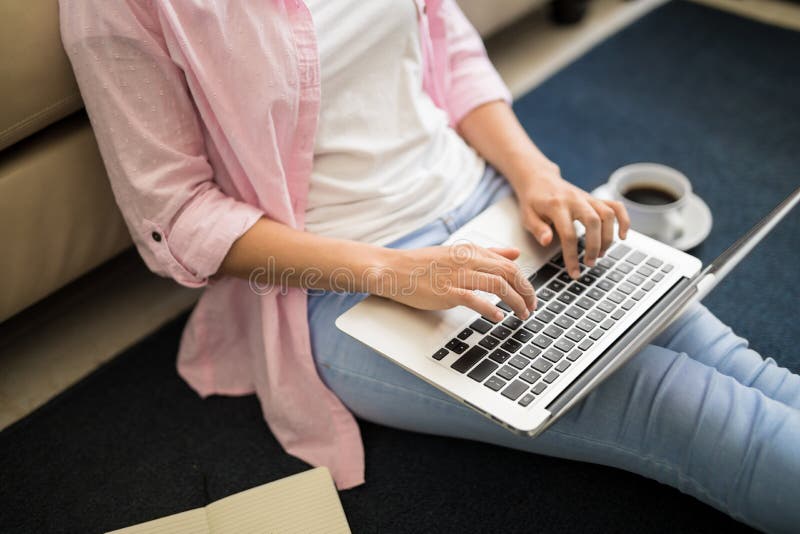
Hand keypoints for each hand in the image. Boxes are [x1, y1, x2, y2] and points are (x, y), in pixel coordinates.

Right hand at [375, 244, 536, 320]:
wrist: (394, 269)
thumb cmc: (423, 264)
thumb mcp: (459, 253)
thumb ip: (488, 253)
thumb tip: (514, 253)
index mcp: (472, 251)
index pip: (509, 264)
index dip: (525, 281)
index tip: (530, 295)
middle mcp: (467, 261)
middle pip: (509, 273)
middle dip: (526, 292)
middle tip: (532, 308)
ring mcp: (457, 276)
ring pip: (498, 285)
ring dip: (515, 302)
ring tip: (521, 314)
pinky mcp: (447, 291)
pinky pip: (475, 299)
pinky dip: (490, 309)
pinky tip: (497, 318)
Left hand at [515, 164, 629, 277]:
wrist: (539, 179)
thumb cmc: (532, 201)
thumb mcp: (527, 216)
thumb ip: (538, 229)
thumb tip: (547, 242)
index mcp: (556, 205)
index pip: (568, 233)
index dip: (572, 256)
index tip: (574, 272)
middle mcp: (575, 200)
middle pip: (593, 222)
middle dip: (594, 246)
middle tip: (589, 263)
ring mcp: (587, 198)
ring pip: (607, 215)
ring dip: (608, 237)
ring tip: (600, 254)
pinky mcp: (594, 199)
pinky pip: (616, 206)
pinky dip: (624, 220)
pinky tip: (623, 236)